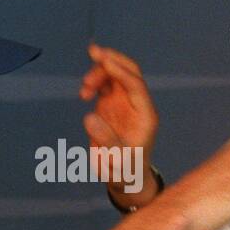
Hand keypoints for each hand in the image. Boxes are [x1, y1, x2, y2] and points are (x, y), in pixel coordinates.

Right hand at [80, 43, 159, 203]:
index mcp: (145, 116)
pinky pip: (105, 84)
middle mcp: (137, 105)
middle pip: (128, 72)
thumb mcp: (117, 163)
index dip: (121, 71)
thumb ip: (105, 140)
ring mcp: (124, 103)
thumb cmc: (126, 172)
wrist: (125, 177)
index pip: (136, 85)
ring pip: (115, 75)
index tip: (104, 62)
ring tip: (84, 89)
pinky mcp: (111, 104)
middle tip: (93, 53)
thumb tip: (90, 117)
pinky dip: (94, 81)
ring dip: (99, 73)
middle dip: (111, 61)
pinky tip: (84, 91)